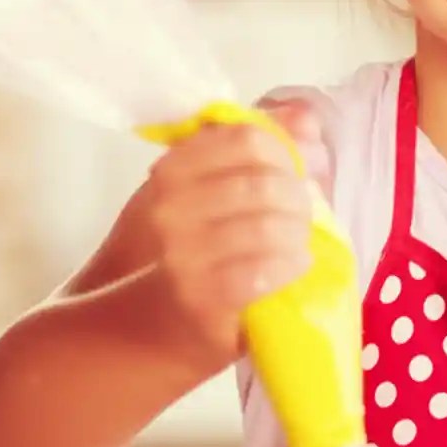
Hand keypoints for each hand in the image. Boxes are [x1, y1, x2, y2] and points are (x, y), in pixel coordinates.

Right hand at [146, 100, 327, 360]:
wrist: (139, 326)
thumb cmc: (177, 252)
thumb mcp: (203, 189)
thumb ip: (253, 151)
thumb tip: (307, 120)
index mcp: (172, 170)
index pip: (247, 139)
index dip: (283, 153)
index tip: (290, 174)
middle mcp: (170, 207)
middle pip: (264, 184)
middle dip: (297, 199)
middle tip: (303, 216)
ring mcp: (183, 253)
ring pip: (268, 226)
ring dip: (297, 234)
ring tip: (299, 243)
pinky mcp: (200, 297)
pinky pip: (262, 270)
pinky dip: (290, 265)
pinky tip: (294, 266)